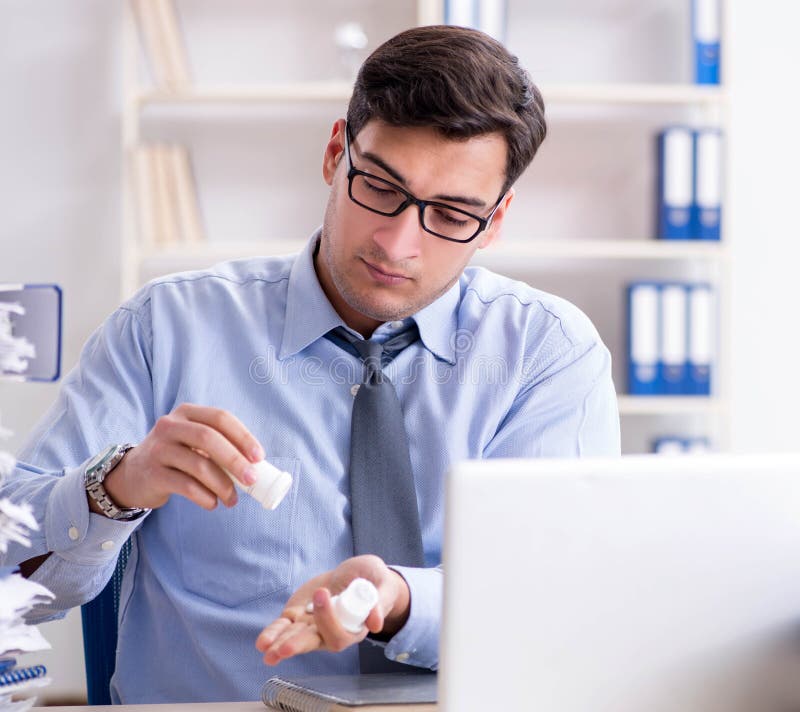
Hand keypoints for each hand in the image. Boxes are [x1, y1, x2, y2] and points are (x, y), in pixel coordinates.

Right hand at [99, 403, 263, 510]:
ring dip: (222, 485)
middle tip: (252, 480)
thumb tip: (257, 467)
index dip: (243, 437)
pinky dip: (204, 497)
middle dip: (235, 461)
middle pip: (209, 438)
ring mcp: (158, 449)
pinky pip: (185, 486)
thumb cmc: (176, 458)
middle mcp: (170, 426)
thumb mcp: (193, 442)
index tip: (259, 457)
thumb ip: (219, 446)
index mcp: (187, 413)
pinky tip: (213, 503)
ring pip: (198, 465)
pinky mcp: (152, 473)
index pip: (220, 418)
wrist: (132, 475)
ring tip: (233, 500)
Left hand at [256, 555, 410, 664]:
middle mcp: (331, 633)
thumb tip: (375, 623)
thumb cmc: (373, 580)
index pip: (339, 634)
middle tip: (285, 648)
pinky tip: (262, 643)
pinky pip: (284, 627)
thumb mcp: (380, 583)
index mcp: (353, 629)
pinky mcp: (299, 616)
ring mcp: (312, 626)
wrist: (356, 574)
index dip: (328, 618)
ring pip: (294, 638)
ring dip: (280, 644)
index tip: (322, 592)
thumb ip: (379, 601)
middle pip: (314, 642)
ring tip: (266, 650)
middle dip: (298, 644)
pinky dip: (272, 633)